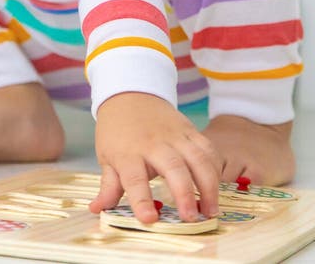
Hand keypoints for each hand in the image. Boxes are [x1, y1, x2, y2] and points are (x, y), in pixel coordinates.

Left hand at [89, 92, 221, 223]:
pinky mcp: (190, 130)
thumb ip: (108, 186)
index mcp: (128, 152)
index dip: (141, 199)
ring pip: (197, 158)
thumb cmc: (117, 131)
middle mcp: (153, 143)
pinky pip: (208, 148)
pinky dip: (215, 168)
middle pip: (172, 167)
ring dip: (207, 185)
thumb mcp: (107, 156)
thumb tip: (97, 209)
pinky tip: (217, 187)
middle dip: (184, 193)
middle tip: (191, 218)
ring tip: (210, 210)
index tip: (150, 219)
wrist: (130, 94)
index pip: (134, 178)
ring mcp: (175, 135)